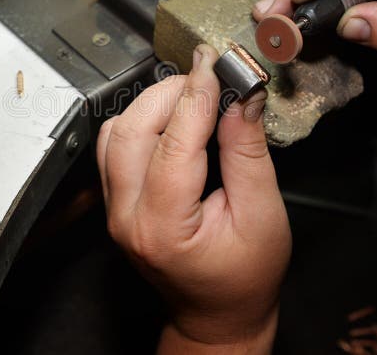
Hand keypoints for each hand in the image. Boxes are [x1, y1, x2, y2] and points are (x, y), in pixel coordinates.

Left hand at [96, 44, 290, 353]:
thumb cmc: (244, 277)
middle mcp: (127, 217)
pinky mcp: (114, 200)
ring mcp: (114, 209)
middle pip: (131, 130)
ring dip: (151, 104)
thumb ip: (247, 152)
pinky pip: (114, 146)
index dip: (196, 96)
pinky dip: (139, 120)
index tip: (215, 63)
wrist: (217, 313)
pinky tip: (171, 117)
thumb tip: (242, 97)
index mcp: (164, 227)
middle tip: (210, 76)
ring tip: (194, 96)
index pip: (173, 144)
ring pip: (115, 133)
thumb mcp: (262, 214)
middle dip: (171, 93)